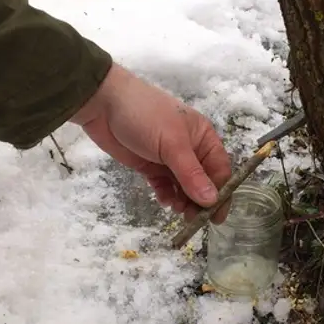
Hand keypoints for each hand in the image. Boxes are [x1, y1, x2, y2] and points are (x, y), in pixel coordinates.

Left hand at [71, 64, 231, 222]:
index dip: (221, 192)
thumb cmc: (146, 116)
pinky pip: (165, 185)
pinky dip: (167, 195)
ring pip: (184, 187)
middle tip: (194, 219)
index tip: (217, 216)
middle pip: (203, 181)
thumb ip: (192, 174)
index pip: (220, 169)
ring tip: (177, 210)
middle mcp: (191, 149)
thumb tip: (212, 200)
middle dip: (200, 200)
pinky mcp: (151, 166)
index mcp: (203, 137)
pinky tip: (164, 201)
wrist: (103, 104)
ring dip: (184, 200)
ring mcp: (169, 158)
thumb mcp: (173, 145)